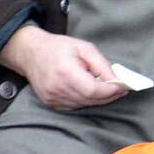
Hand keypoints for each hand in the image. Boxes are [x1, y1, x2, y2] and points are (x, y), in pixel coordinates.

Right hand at [0, 24, 126, 110]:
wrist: (31, 53)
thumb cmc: (59, 47)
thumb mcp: (84, 48)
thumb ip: (101, 64)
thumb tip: (116, 80)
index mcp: (65, 71)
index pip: (92, 90)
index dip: (109, 91)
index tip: (122, 87)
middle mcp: (56, 88)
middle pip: (89, 99)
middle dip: (108, 96)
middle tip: (121, 90)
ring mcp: (51, 98)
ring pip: (83, 104)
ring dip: (98, 99)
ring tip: (109, 90)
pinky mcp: (50, 103)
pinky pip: (74, 106)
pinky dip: (86, 101)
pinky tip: (91, 92)